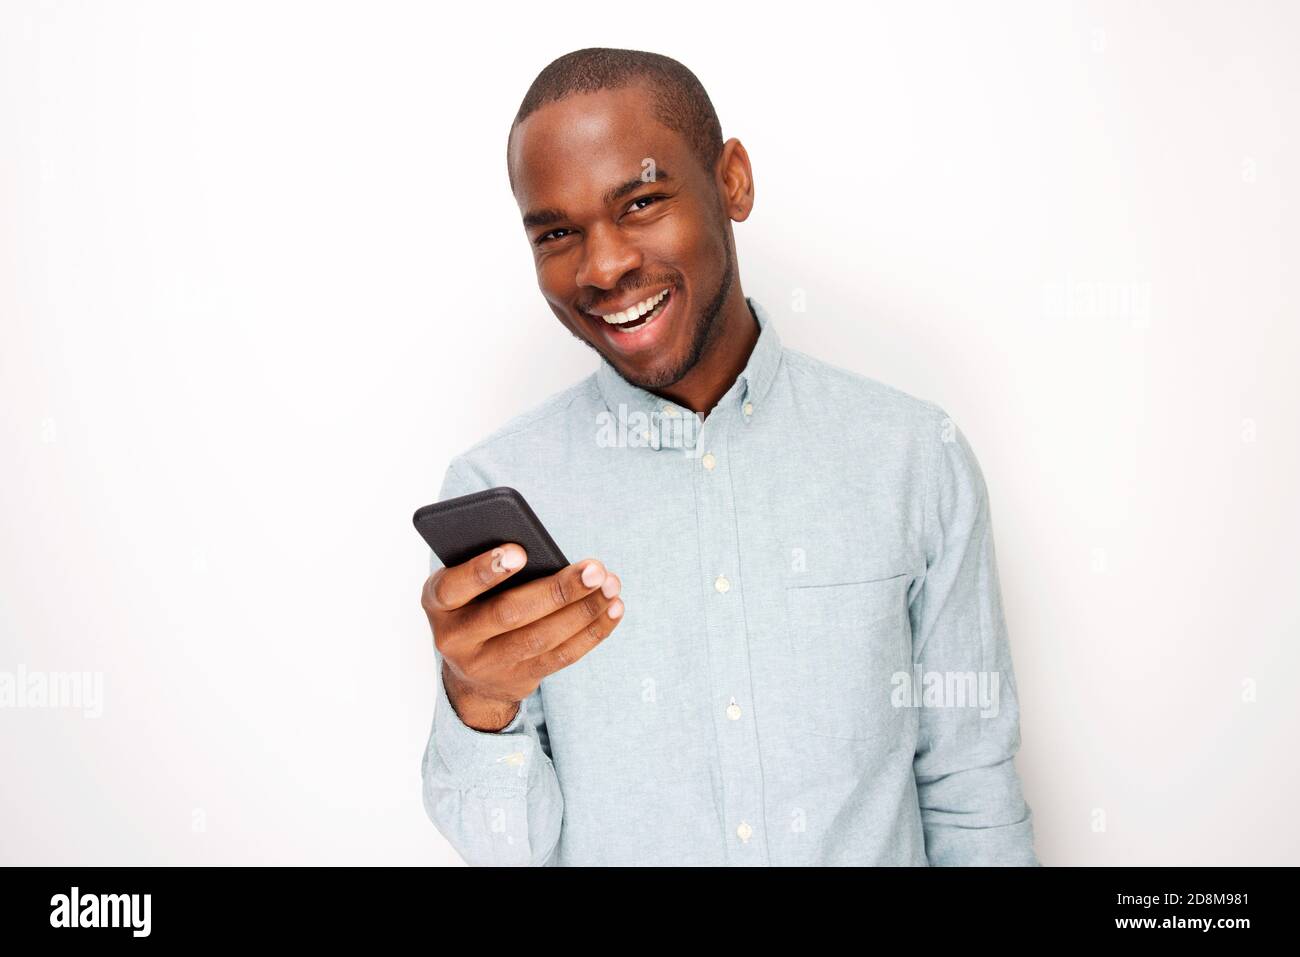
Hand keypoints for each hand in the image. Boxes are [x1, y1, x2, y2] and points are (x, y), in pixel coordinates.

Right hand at [421, 545, 623, 730]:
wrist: (470, 673)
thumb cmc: (475, 604)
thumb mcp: (466, 585)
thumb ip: (491, 566)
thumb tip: (543, 550)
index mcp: (438, 603)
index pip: (455, 586)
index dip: (485, 570)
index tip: (520, 551)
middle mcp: (457, 638)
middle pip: (510, 614)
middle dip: (557, 590)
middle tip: (594, 569)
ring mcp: (488, 664)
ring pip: (542, 637)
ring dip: (583, 609)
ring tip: (611, 585)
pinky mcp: (520, 679)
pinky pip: (562, 656)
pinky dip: (592, 631)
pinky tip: (613, 608)